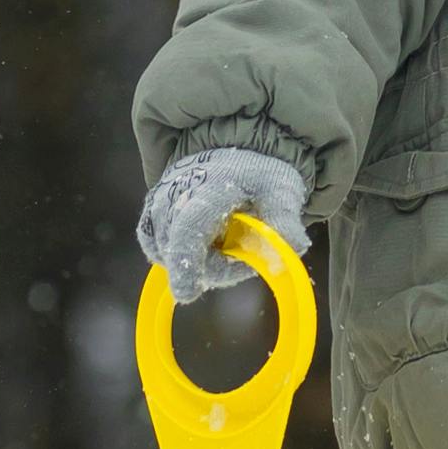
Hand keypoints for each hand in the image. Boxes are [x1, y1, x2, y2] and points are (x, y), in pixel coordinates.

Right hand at [140, 144, 309, 305]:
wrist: (235, 154)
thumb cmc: (259, 175)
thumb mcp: (282, 192)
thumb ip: (285, 221)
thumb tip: (296, 247)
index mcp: (209, 186)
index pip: (189, 227)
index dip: (185, 262)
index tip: (186, 295)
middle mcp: (174, 193)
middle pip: (180, 250)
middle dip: (213, 266)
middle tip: (245, 253)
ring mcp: (158, 204)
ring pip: (167, 253)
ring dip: (198, 261)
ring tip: (228, 242)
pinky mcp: (151, 215)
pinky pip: (157, 248)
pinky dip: (178, 256)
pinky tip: (204, 246)